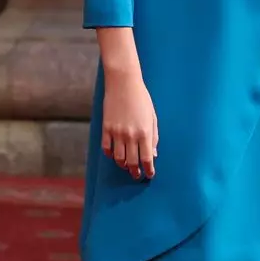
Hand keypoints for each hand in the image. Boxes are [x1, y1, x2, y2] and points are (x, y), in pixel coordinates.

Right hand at [101, 66, 158, 180]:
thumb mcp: (152, 117)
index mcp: (145, 132)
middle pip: (132, 161)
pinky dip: (110, 155)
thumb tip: (153, 154)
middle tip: (137, 175)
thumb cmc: (141, 99)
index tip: (149, 174)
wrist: (123, 84)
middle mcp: (130, 135)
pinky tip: (114, 156)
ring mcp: (116, 132)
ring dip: (123, 165)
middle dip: (135, 171)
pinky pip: (106, 148)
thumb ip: (153, 137)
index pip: (147, 158)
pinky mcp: (106, 128)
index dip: (148, 169)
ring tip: (127, 167)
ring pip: (118, 158)